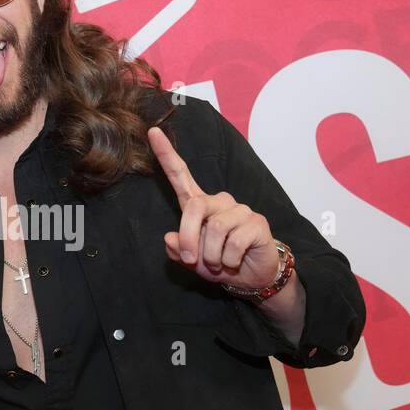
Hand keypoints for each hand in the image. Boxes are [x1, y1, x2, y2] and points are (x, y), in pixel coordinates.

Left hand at [147, 125, 279, 288]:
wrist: (251, 277)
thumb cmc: (219, 264)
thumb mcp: (191, 261)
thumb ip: (177, 250)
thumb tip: (170, 237)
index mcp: (199, 205)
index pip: (180, 175)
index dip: (166, 155)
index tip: (153, 132)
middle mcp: (219, 202)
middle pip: (195, 207)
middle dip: (188, 238)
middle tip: (191, 259)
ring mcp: (240, 210)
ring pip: (215, 229)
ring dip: (211, 255)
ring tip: (219, 263)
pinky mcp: (257, 222)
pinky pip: (234, 242)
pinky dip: (229, 260)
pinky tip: (235, 261)